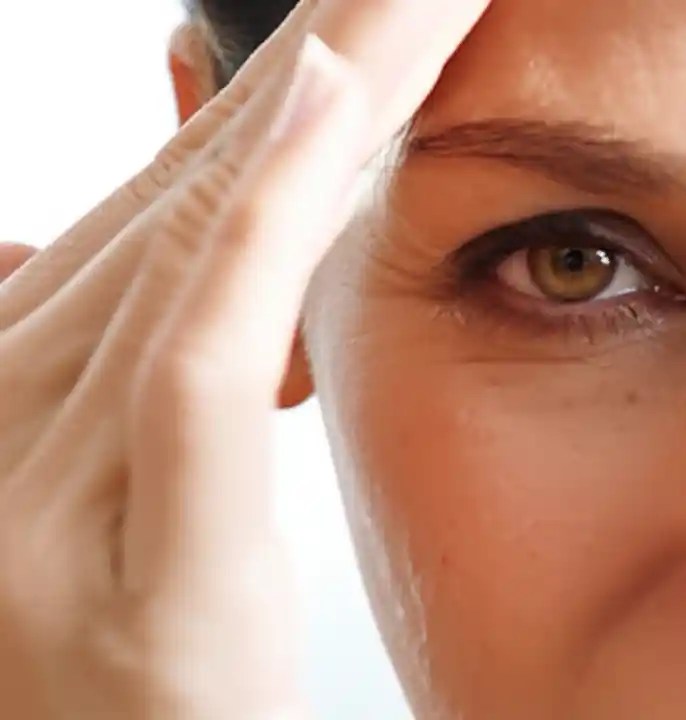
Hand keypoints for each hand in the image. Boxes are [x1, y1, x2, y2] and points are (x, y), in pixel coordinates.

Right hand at [0, 1, 487, 716]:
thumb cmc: (151, 675)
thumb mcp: (130, 496)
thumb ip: (126, 364)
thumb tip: (113, 243)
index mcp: (11, 387)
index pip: (168, 206)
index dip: (280, 97)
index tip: (373, 17)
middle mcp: (0, 407)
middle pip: (189, 194)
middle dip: (323, 64)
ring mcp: (33, 480)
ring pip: (203, 235)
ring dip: (333, 90)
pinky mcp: (129, 544)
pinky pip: (200, 347)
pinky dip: (265, 209)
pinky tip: (330, 92)